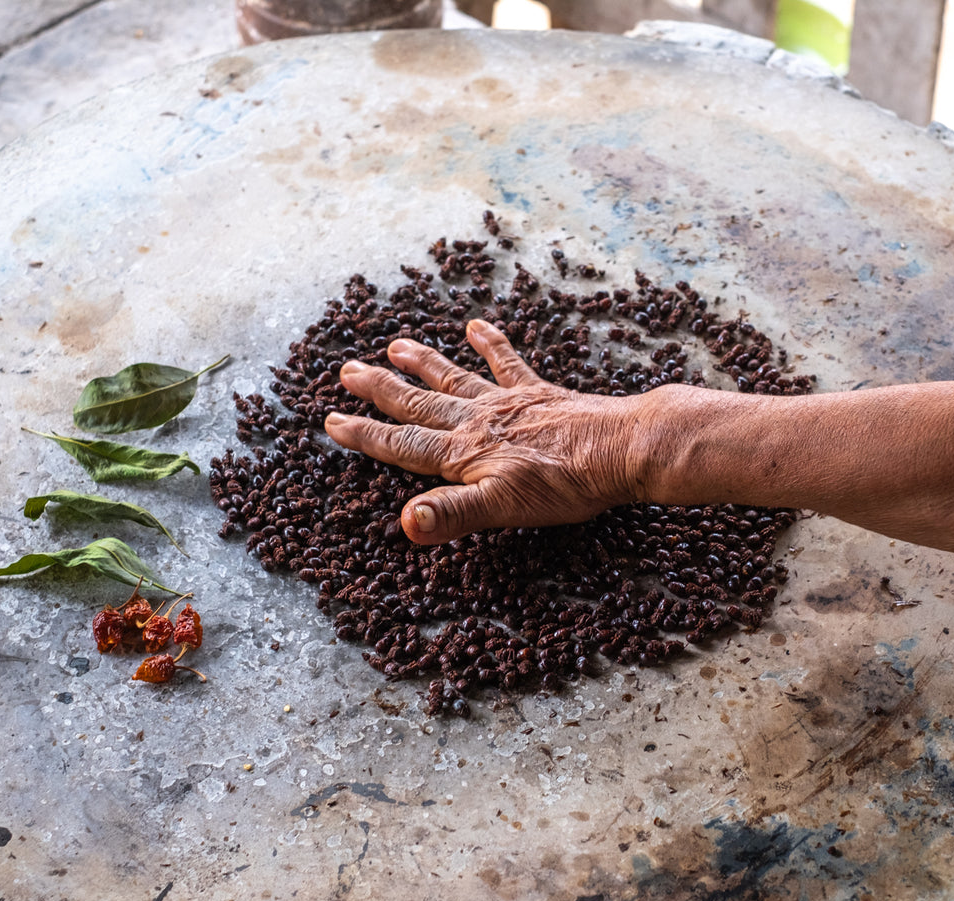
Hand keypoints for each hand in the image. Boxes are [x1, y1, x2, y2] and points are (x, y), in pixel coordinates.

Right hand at [324, 319, 643, 543]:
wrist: (622, 450)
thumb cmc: (565, 485)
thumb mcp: (503, 507)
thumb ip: (452, 513)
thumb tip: (406, 522)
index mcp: (464, 454)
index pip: (402, 445)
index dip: (366, 436)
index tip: (331, 421)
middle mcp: (478, 423)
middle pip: (419, 405)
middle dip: (381, 390)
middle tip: (347, 370)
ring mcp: (508, 404)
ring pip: (454, 379)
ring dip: (424, 364)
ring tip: (395, 344)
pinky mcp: (539, 394)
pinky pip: (508, 363)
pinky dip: (491, 344)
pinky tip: (476, 326)